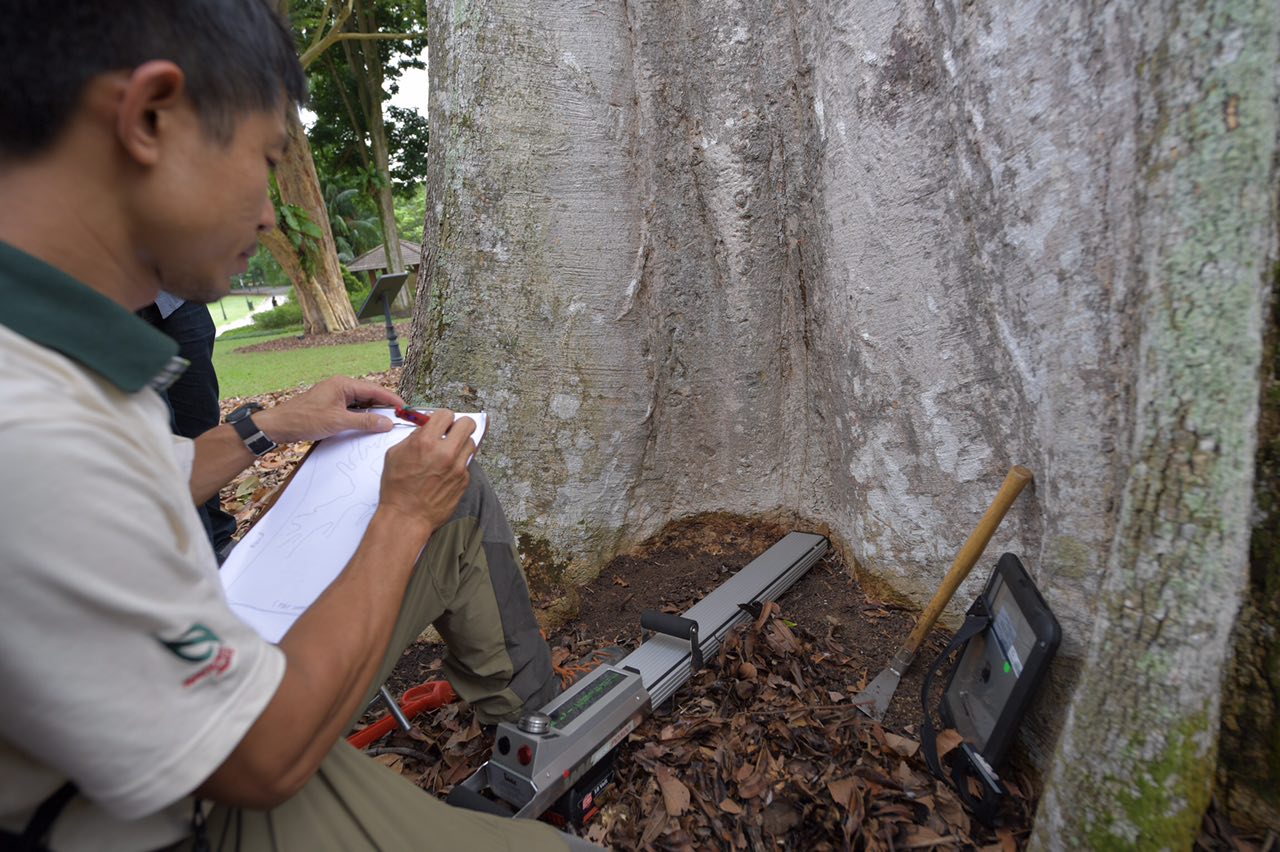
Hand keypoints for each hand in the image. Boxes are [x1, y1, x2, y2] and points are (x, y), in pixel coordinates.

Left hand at [254, 376, 404, 443]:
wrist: (279, 426)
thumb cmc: (305, 419)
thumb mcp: (339, 422)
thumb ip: (365, 422)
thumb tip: (387, 423)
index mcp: (343, 384)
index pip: (374, 389)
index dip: (392, 399)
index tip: (405, 408)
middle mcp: (340, 387)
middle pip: (369, 395)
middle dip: (385, 406)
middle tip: (400, 417)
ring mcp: (335, 396)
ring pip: (361, 403)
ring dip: (373, 413)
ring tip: (387, 422)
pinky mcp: (330, 406)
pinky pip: (352, 409)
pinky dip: (362, 417)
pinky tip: (368, 425)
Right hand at [377, 408, 475, 534]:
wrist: (407, 516)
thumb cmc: (397, 488)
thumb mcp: (395, 454)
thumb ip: (414, 437)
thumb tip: (427, 428)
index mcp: (426, 442)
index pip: (446, 414)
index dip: (443, 418)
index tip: (441, 423)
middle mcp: (445, 453)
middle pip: (467, 424)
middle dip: (459, 425)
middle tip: (452, 432)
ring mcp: (458, 467)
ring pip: (471, 443)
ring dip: (461, 444)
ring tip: (449, 452)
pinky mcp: (464, 481)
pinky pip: (467, 463)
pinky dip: (459, 463)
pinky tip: (447, 471)